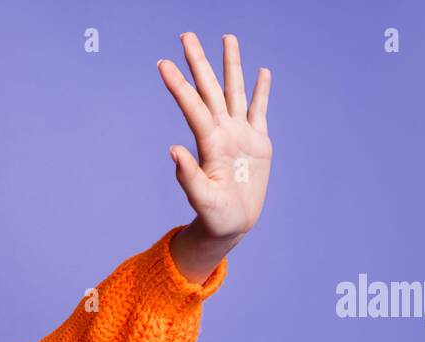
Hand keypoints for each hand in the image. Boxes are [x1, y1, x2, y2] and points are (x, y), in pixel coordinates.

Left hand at [158, 32, 271, 244]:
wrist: (232, 224)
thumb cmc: (214, 216)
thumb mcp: (201, 199)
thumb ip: (188, 176)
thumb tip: (172, 150)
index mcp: (209, 143)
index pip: (192, 106)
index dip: (178, 85)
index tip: (162, 64)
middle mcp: (223, 132)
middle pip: (210, 89)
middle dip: (199, 62)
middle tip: (185, 35)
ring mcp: (240, 135)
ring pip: (236, 91)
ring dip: (231, 65)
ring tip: (227, 38)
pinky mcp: (258, 142)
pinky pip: (260, 111)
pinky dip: (262, 91)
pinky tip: (262, 72)